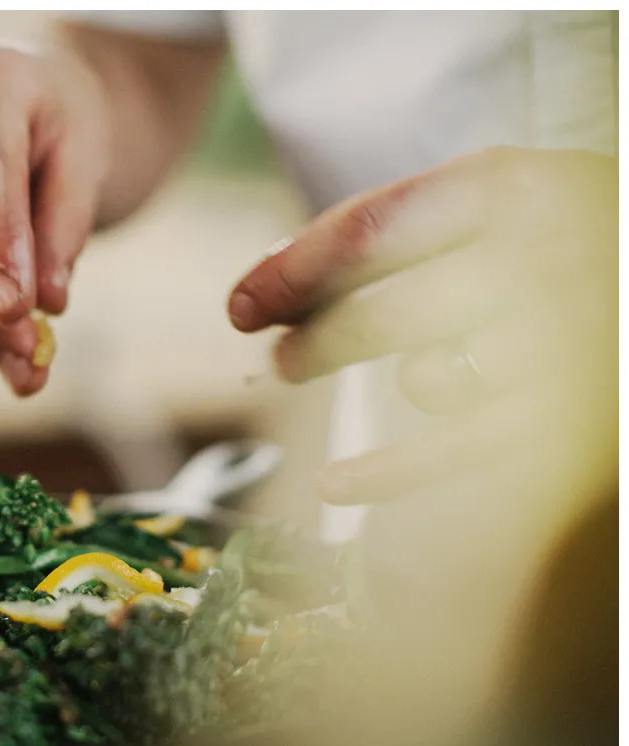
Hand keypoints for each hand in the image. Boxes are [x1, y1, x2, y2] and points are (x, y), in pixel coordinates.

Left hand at [228, 146, 615, 504]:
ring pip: (426, 379)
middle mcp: (544, 259)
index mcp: (519, 188)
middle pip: (383, 312)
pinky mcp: (576, 421)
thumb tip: (271, 276)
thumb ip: (401, 224)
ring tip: (312, 368)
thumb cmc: (570, 236)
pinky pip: (462, 453)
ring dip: (366, 388)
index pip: (370, 232)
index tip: (241, 304)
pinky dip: (389, 474)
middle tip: (278, 355)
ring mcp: (565, 344)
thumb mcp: (505, 197)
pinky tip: (335, 483)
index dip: (291, 272)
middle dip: (311, 339)